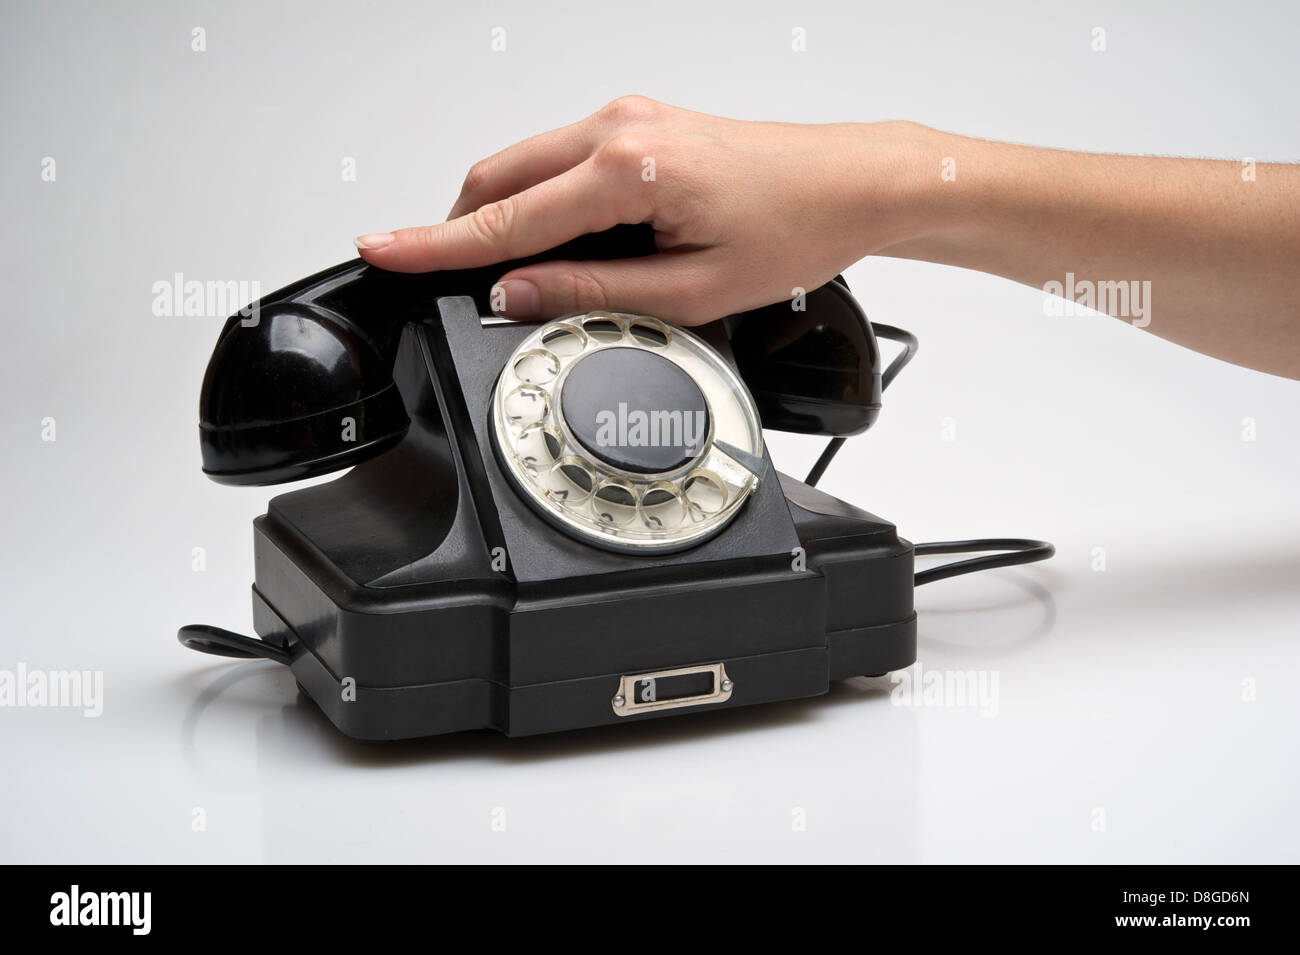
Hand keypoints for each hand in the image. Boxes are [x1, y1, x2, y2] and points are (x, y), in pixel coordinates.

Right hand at [353, 96, 933, 323]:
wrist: (849, 184)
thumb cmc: (793, 229)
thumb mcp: (691, 291)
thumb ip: (592, 292)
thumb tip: (515, 296)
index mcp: (628, 171)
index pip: (506, 221)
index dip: (434, 246)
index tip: (382, 252)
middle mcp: (617, 129)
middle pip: (498, 179)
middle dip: (459, 231)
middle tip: (439, 279)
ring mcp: (625, 118)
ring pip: (525, 165)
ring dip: (502, 216)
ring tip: (510, 275)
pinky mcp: (637, 123)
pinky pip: (558, 159)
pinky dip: (539, 198)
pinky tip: (555, 240)